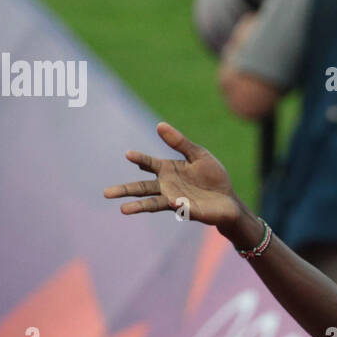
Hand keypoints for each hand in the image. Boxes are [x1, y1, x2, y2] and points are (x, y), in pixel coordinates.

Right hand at [103, 121, 241, 232]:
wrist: (229, 200)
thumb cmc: (213, 177)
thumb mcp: (198, 155)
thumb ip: (180, 142)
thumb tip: (159, 125)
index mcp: (168, 170)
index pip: (149, 163)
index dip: (140, 159)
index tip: (129, 155)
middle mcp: (167, 186)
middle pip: (142, 188)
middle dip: (125, 190)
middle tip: (107, 193)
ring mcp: (176, 200)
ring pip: (152, 203)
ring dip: (138, 206)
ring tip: (123, 209)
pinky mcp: (189, 211)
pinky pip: (179, 207)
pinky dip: (175, 204)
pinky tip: (172, 201)